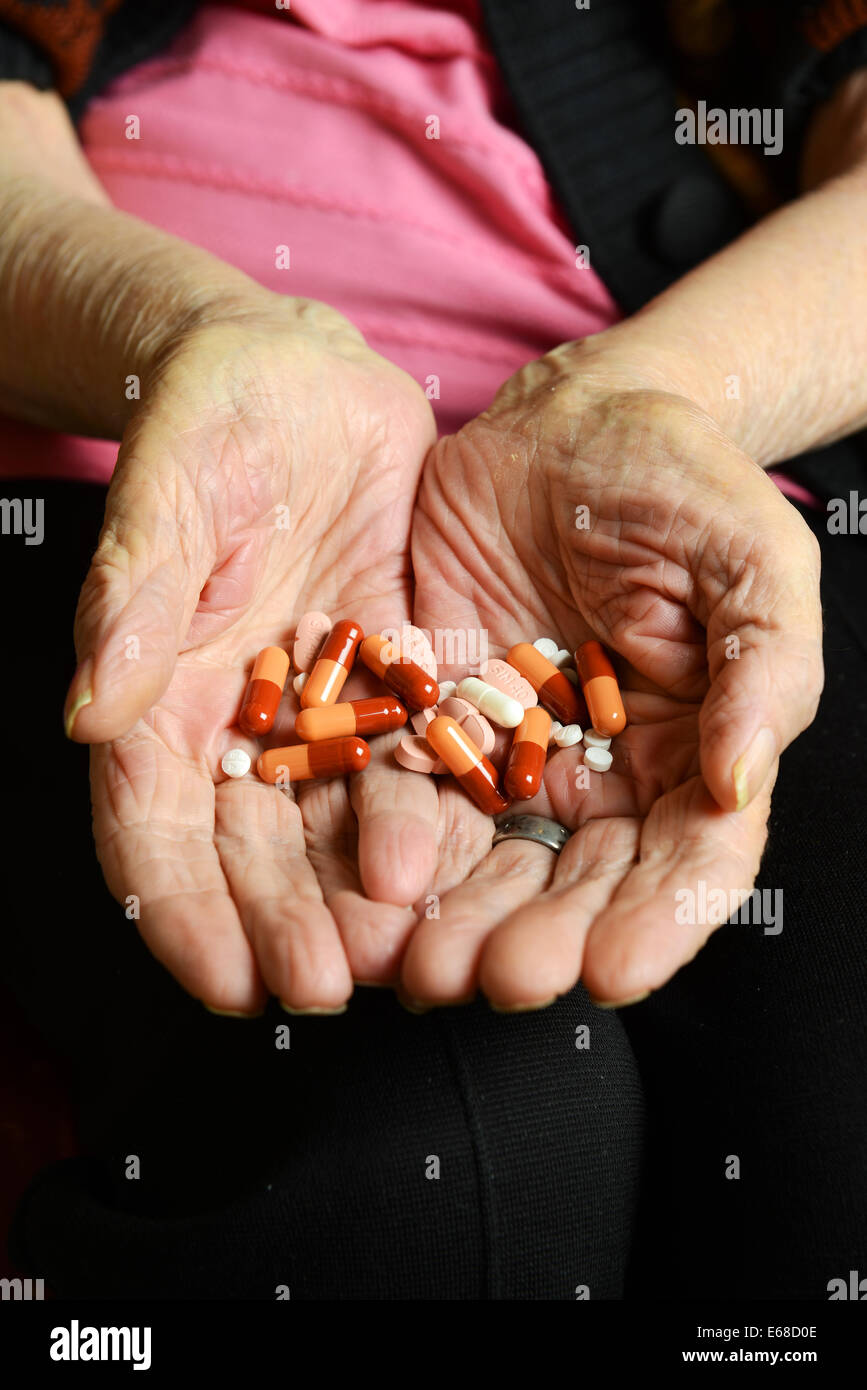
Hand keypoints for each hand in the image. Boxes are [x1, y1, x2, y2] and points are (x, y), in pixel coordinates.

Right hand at [65, 292, 437, 1014]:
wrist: (296, 367)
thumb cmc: (205, 418)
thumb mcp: (168, 490)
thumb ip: (134, 594)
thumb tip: (90, 708)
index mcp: (160, 688)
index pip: (152, 823)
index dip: (181, 908)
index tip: (224, 981)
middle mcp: (239, 714)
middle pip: (251, 841)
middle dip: (283, 920)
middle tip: (330, 987)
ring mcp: (322, 699)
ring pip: (337, 816)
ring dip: (362, 889)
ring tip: (402, 949)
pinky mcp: (395, 669)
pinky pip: (416, 752)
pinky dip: (433, 809)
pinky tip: (464, 861)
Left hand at [394, 343, 822, 1008]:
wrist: (571, 422)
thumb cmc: (683, 484)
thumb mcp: (753, 560)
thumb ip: (767, 668)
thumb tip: (745, 782)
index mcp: (693, 752)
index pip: (686, 861)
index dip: (658, 922)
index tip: (616, 972)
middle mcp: (601, 770)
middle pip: (576, 878)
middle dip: (541, 936)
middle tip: (502, 979)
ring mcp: (513, 749)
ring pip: (487, 854)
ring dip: (458, 915)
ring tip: (424, 964)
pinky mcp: (434, 715)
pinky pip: (408, 784)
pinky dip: (388, 836)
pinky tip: (367, 879)